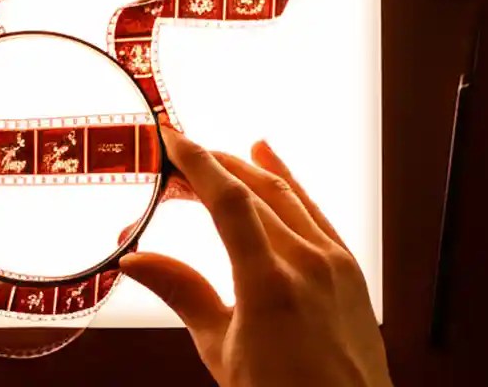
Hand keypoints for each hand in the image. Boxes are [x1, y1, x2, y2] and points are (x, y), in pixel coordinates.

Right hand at [120, 130, 390, 386]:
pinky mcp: (351, 272)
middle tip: (173, 162)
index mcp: (269, 282)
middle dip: (211, 167)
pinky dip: (291, 186)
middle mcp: (308, 263)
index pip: (227, 198)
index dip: (196, 160)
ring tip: (217, 153)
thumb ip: (182, 293)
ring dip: (248, 169)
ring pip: (288, 195)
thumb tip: (136, 259)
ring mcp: (335, 264)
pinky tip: (274, 169)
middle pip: (253, 190)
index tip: (170, 136)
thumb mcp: (220, 351)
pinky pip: (316, 213)